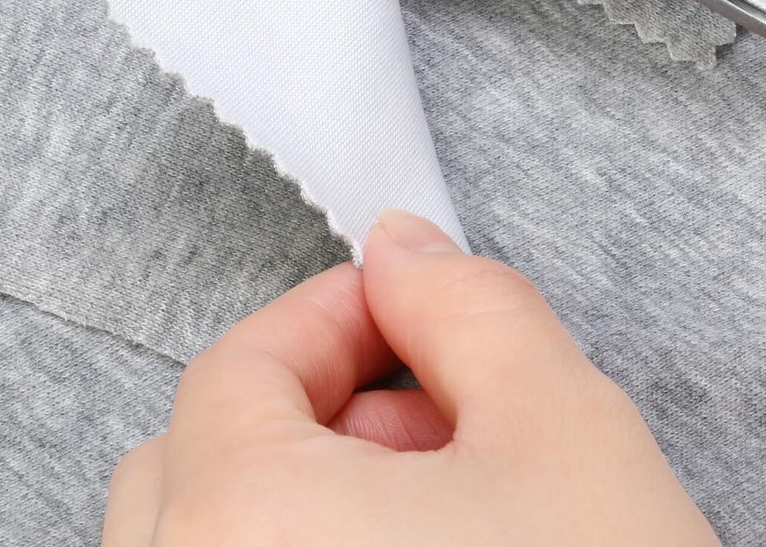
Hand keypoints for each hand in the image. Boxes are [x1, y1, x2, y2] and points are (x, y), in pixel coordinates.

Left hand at [101, 209, 718, 546]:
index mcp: (237, 529)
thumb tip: (403, 246)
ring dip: (312, 498)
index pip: (241, 366)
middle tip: (438, 423)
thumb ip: (472, 305)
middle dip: (324, 410)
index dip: (338, 314)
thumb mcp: (566, 428)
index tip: (412, 311)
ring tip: (444, 520)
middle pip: (199, 459)